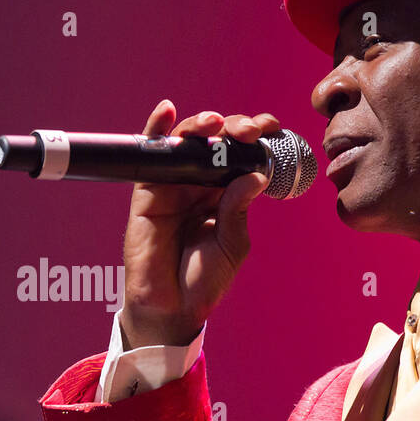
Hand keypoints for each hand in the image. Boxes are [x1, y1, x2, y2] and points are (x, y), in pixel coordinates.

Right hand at [118, 99, 279, 348]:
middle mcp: (199, 185)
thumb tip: (254, 175)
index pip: (242, 156)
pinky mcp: (146, 194)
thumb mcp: (232, 245)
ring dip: (201, 125)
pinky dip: (156, 130)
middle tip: (249, 131)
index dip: (257, 138)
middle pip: (216, 142)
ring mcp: (172, 186)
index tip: (273, 128)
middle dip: (234, 128)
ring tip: (217, 124)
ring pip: (186, 143)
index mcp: (225, 195)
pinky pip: (150, 156)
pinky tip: (166, 111)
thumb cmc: (203, 281)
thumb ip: (239, 210)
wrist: (173, 309)